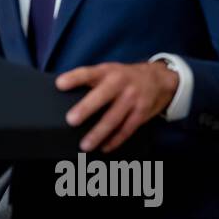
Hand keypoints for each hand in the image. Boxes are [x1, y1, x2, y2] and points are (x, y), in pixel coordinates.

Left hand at [56, 61, 178, 153]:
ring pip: (114, 118)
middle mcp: (120, 83)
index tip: (60, 84)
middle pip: (102, 96)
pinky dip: (115, 140)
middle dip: (86, 108)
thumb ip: (90, 80)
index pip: (88, 73)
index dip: (74, 78)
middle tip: (71, 120)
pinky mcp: (141, 113)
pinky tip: (104, 147)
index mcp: (107, 71)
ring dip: (98, 133)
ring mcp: (132, 98)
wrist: (158, 78)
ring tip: (85, 145)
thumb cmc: (124, 77)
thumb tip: (62, 91)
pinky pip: (127, 129)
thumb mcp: (108, 71)